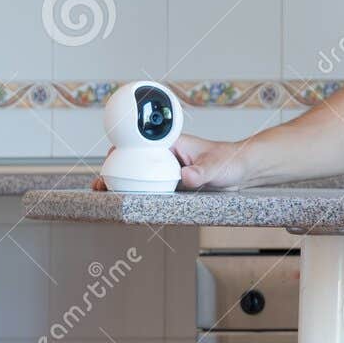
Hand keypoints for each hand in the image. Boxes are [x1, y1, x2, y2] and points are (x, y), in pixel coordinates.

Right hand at [90, 133, 255, 191]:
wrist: (243, 169)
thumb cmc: (231, 161)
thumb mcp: (217, 167)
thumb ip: (202, 172)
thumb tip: (186, 177)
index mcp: (171, 142)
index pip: (141, 144)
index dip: (122, 152)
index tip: (109, 162)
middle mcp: (166, 154)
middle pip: (135, 159)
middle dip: (115, 169)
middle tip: (100, 185)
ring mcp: (167, 168)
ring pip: (140, 173)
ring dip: (122, 182)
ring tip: (103, 193)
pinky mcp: (172, 182)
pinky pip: (151, 185)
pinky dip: (136, 191)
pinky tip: (125, 200)